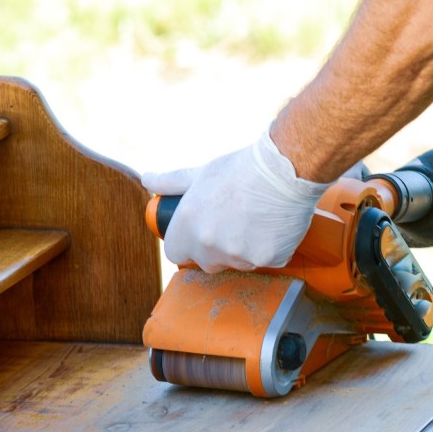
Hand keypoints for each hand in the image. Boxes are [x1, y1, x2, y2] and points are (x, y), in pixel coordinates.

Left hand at [141, 131, 327, 272]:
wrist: (284, 169)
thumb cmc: (242, 168)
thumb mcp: (202, 173)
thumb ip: (171, 182)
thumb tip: (148, 180)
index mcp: (189, 225)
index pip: (175, 253)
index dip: (185, 245)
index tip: (195, 236)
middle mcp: (210, 246)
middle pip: (206, 263)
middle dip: (214, 249)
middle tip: (230, 223)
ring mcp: (240, 256)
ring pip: (237, 263)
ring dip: (242, 250)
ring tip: (253, 219)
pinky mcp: (267, 260)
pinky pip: (264, 261)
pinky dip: (267, 249)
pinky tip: (271, 226)